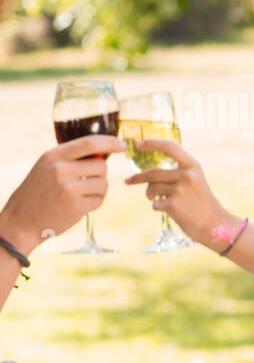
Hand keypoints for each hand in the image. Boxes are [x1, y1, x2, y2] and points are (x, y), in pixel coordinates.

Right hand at [0, 136, 125, 252]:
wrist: (21, 220)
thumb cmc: (38, 192)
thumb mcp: (47, 167)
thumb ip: (70, 158)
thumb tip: (103, 152)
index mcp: (53, 156)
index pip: (89, 143)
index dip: (110, 142)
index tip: (122, 145)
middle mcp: (60, 169)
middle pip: (101, 166)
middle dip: (99, 175)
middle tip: (85, 183)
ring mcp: (68, 188)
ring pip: (103, 184)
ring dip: (98, 190)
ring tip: (80, 195)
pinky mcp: (76, 206)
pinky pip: (99, 200)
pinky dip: (94, 203)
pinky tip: (78, 206)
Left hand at [123, 140, 233, 250]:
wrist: (215, 224)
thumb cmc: (202, 204)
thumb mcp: (195, 182)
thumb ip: (177, 174)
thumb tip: (147, 175)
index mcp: (193, 166)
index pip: (170, 147)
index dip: (152, 144)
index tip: (138, 144)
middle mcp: (187, 175)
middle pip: (153, 173)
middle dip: (137, 178)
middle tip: (127, 181)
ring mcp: (180, 190)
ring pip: (151, 188)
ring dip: (150, 195)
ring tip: (158, 200)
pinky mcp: (173, 204)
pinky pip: (154, 203)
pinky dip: (158, 207)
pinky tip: (171, 211)